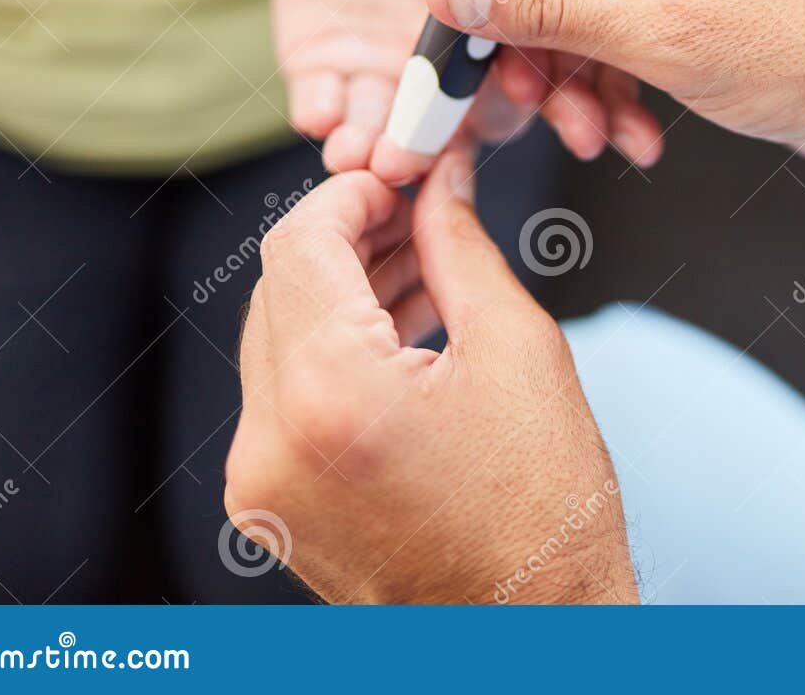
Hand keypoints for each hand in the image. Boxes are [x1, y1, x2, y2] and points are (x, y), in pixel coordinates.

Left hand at [224, 149, 637, 604]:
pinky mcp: (271, 507)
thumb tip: (443, 179)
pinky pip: (283, 398)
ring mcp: (261, 483)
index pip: (299, 243)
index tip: (399, 176)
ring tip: (423, 270)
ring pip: (278, 339)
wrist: (532, 628)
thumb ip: (460, 245)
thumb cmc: (543, 510)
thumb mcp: (516, 348)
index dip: (350, 193)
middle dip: (349, 239)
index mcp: (329, 394)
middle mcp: (271, 441)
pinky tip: (400, 333)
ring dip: (341, 292)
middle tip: (420, 214)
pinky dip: (332, 353)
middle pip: (281, 287)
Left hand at [273, 0, 533, 176]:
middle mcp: (442, 80)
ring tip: (367, 155)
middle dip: (436, 146)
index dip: (559, 107)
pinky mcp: (324, 71)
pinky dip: (320, 110)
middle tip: (423, 163)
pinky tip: (320, 116)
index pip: (537, 83)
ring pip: (384, 125)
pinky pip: (321, 99)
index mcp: (495, 44)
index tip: (571, 132)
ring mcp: (385, 80)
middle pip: (454, 124)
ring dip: (375, 144)